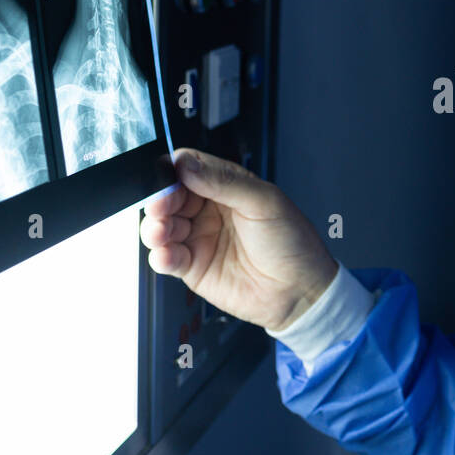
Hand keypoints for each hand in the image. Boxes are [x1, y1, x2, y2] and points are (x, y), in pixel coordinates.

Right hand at [140, 148, 338, 331]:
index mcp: (226, 186)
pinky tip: (166, 255)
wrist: (300, 289)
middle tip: (160, 207)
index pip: (188, 169)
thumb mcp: (264, 202)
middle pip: (168, 196)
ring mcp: (199, 238)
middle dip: (159, 200)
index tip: (168, 179)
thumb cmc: (292, 242)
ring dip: (154, 228)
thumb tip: (187, 165)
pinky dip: (159, 255)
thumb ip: (225, 181)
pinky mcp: (193, 267)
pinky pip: (166, 258)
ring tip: (161, 233)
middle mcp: (209, 210)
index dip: (174, 172)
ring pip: (161, 226)